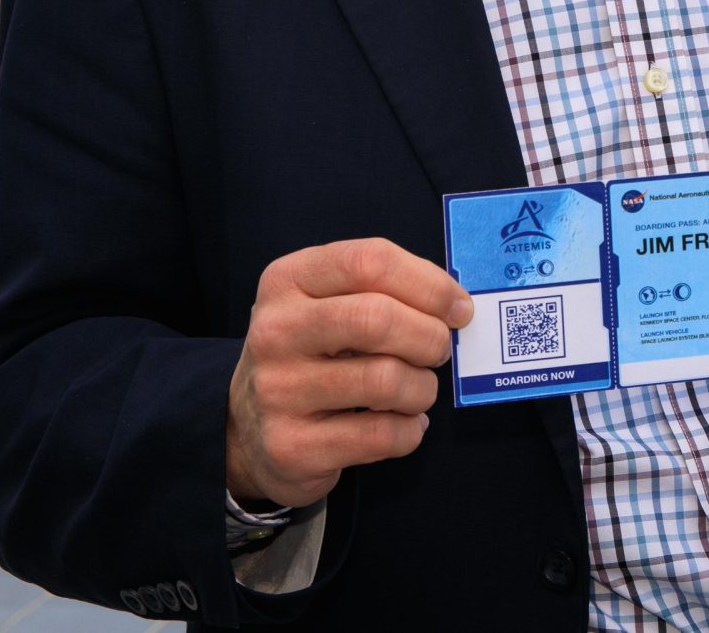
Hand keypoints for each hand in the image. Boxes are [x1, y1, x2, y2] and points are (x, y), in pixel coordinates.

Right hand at [225, 238, 474, 508]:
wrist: (250, 430)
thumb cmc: (313, 353)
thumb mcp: (329, 303)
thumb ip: (385, 290)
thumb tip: (456, 306)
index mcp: (287, 281)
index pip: (369, 261)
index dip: (429, 283)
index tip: (458, 308)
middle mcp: (275, 331)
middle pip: (378, 318)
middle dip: (430, 337)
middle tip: (439, 351)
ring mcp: (278, 391)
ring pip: (386, 380)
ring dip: (422, 388)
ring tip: (416, 390)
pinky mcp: (291, 446)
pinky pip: (381, 435)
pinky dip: (410, 431)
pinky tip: (402, 424)